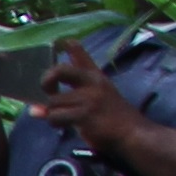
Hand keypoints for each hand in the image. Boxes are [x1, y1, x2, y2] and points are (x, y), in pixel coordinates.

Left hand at [25, 48, 150, 148]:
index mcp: (96, 76)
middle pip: (60, 70)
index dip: (67, 45)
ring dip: (51, 113)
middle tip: (46, 91)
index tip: (61, 41)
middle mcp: (92, 82)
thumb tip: (41, 100)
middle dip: (47, 80)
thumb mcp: (100, 96)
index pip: (80, 53)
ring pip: (53, 101)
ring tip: (62, 118)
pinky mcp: (85, 114)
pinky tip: (63, 126)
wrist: (133, 134)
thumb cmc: (114, 117)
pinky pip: (56, 116)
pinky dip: (55, 122)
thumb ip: (75, 91)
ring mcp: (89, 97)